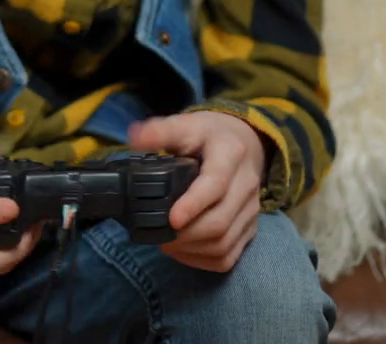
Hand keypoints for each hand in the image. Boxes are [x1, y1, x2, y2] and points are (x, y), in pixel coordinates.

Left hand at [128, 111, 265, 271]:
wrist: (246, 143)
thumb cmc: (210, 136)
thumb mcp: (187, 125)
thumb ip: (161, 132)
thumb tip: (134, 137)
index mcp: (230, 154)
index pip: (216, 184)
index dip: (193, 204)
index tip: (171, 218)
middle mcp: (247, 184)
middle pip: (220, 221)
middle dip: (186, 234)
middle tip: (158, 232)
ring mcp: (251, 209)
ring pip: (224, 243)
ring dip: (191, 249)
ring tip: (166, 242)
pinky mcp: (250, 228)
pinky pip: (229, 256)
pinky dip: (203, 260)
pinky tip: (183, 251)